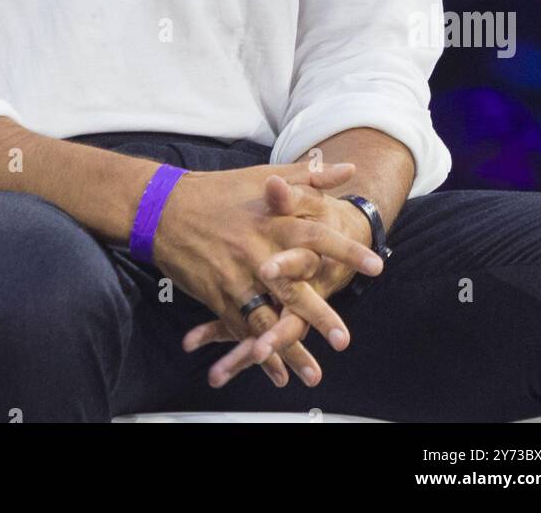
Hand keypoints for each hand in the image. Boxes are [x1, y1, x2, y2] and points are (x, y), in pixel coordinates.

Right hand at [153, 159, 382, 388]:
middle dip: (320, 315)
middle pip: (292, 287)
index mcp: (271, 220)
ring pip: (266, 317)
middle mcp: (255, 251)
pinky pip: (241, 328)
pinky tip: (276, 371)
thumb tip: (348, 168)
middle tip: (344, 338)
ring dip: (291, 347)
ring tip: (314, 372)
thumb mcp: (262, 177)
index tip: (376, 267)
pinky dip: (259, 351)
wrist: (164, 208)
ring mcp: (234, 276)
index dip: (346, 251)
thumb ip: (308, 178)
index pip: (316, 236)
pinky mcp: (217, 296)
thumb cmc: (220, 191)